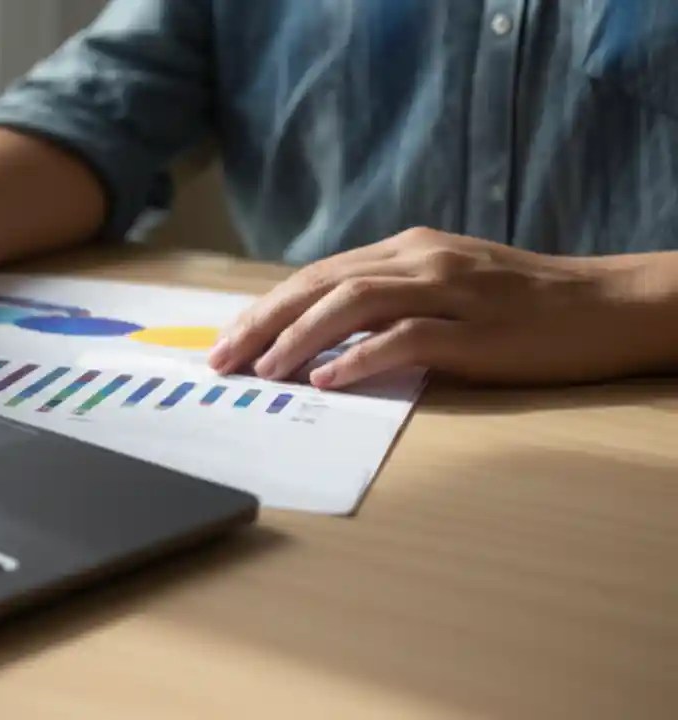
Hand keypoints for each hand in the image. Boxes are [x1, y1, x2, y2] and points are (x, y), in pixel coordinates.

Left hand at [208, 227, 650, 388]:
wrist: (605, 304)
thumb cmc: (519, 304)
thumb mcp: (444, 286)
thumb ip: (387, 299)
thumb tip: (318, 333)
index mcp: (406, 250)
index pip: (317, 276)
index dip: (266, 308)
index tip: (227, 341)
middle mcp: (420, 260)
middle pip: (321, 284)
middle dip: (263, 322)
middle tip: (222, 359)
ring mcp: (449, 291)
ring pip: (354, 303)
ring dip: (299, 338)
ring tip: (262, 370)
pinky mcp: (477, 330)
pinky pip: (407, 338)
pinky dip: (360, 357)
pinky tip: (326, 379)